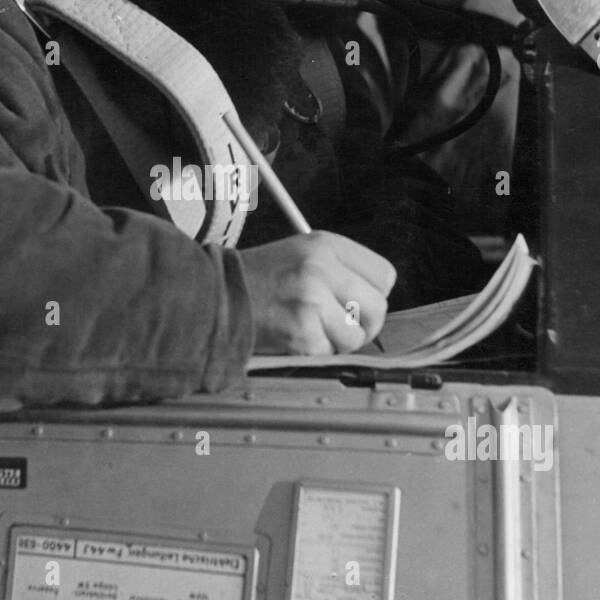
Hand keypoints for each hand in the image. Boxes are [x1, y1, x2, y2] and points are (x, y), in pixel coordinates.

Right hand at [239, 231, 395, 355]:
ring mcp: (312, 302)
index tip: (358, 302)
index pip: (385, 276)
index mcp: (325, 245)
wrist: (214, 297)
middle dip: (363, 324)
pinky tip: (294, 337)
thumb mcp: (301, 253)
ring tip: (312, 329)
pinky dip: (315, 352)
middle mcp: (321, 269)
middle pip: (378, 308)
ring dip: (338, 342)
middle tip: (339, 324)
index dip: (373, 294)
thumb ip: (341, 269)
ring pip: (356, 336)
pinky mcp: (302, 334)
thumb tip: (374, 299)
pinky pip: (330, 353)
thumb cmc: (258, 279)